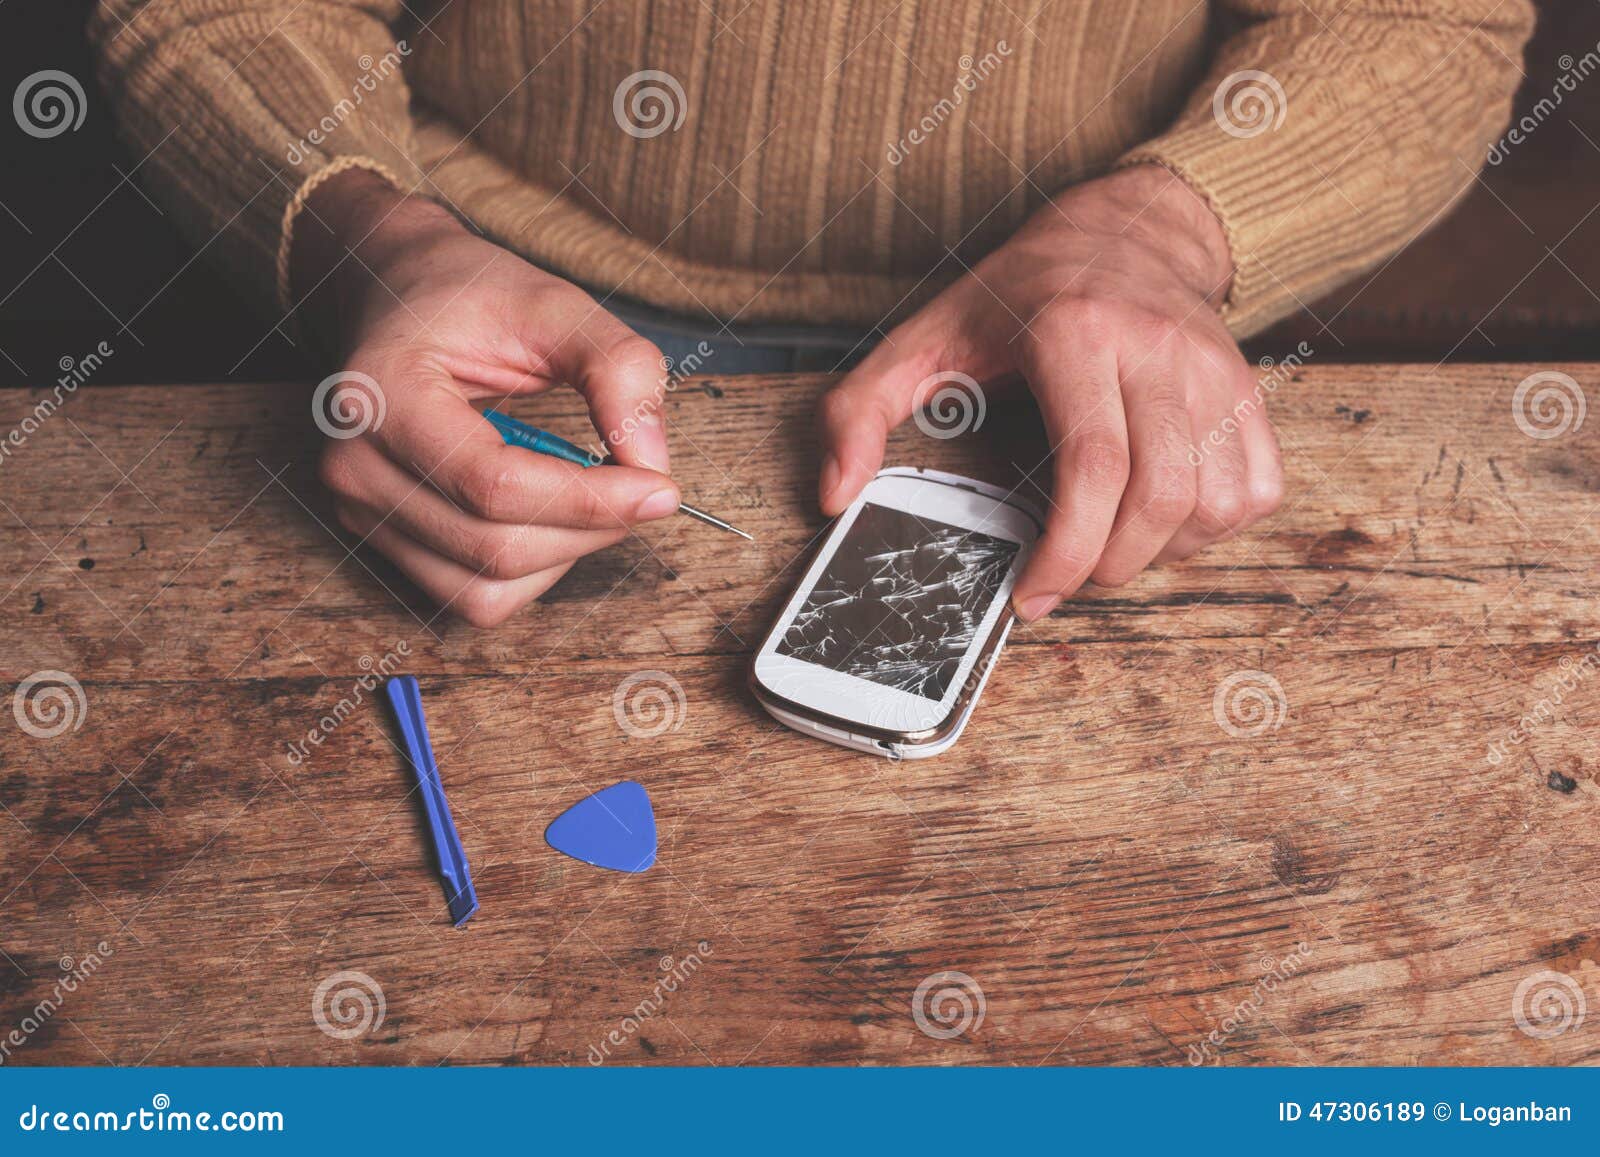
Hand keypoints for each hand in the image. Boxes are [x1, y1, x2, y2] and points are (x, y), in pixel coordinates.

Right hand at [292, 170, 678, 626]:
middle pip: (495, 547)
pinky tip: (548, 514)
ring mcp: (359, 510)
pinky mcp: (381, 540)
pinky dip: (531, 572)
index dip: (590, 500)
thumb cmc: (471, 299)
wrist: (400, 299)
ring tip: (589, 493)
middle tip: (642, 486)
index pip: (494, 486)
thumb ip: (617, 370)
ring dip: (563, 554)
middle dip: (590, 528)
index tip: (662, 489)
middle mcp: (356, 465)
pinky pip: (473, 597)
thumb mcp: (556, 305)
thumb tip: (652, 464)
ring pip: (485, 589)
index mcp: (381, 396)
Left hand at [817, 165, 1282, 620]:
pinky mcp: (1250, 389)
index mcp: (1074, 331)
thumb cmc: (1021, 290)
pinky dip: (1212, 527)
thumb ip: (861, 409)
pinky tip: (1163, 518)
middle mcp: (1156, 346)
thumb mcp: (923, 334)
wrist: (1127, 227)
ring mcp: (1215, 367)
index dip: (1066, 550)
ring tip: (1109, 542)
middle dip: (1109, 565)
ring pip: (1212, 502)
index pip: (1093, 464)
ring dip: (1161, 552)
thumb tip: (836, 493)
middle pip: (1159, 495)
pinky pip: (1255, 489)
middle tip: (1065, 577)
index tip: (1033, 593)